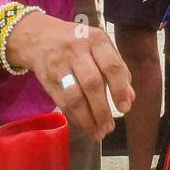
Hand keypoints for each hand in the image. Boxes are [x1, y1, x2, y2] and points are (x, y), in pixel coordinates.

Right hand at [6, 13, 133, 139]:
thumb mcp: (100, 46)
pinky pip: (62, 102)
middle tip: (110, 127)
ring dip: (88, 119)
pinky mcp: (47, 79)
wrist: (39, 37)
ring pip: (74, 96)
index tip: (125, 108)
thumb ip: (118, 69)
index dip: (119, 89)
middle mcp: (77, 50)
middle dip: (102, 110)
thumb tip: (130, 97)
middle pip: (92, 83)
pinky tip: (85, 126)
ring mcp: (60, 65)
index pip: (111, 66)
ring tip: (98, 133)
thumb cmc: (79, 43)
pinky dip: (75, 118)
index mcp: (96, 40)